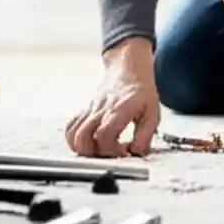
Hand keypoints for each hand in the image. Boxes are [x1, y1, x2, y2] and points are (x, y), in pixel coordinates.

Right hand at [65, 37, 160, 156]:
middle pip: (83, 138)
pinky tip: (90, 143)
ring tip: (99, 150)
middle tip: (109, 153)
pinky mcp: (84, 111)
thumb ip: (146, 135)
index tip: (123, 151)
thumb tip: (137, 152)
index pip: (104, 135)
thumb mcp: (152, 113)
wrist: (129, 71)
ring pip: (73, 134)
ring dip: (83, 148)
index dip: (111, 149)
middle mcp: (100, 110)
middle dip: (94, 153)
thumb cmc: (141, 92)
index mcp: (118, 110)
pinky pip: (70, 127)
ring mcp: (90, 110)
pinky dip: (74, 140)